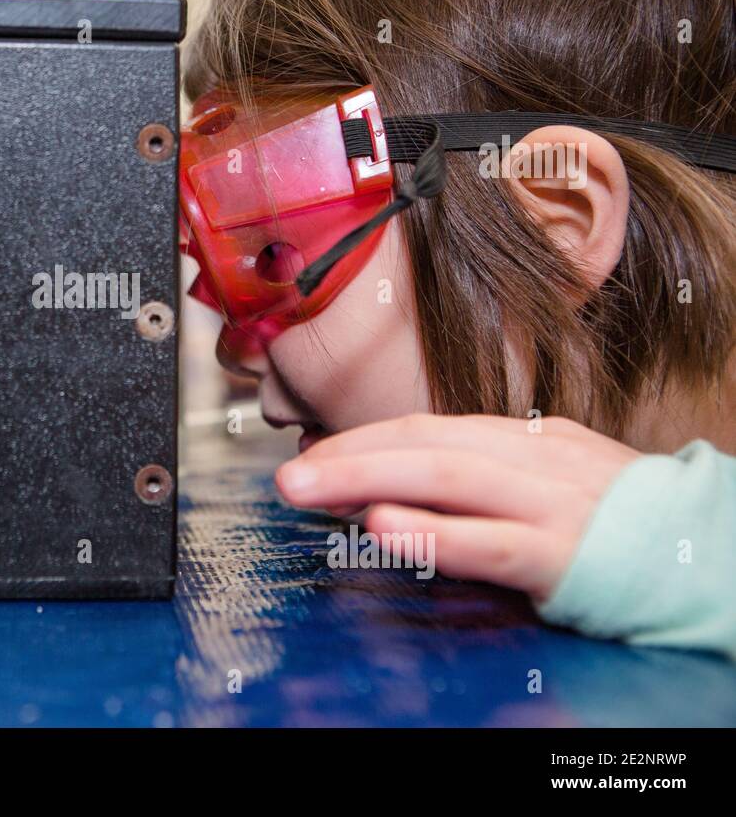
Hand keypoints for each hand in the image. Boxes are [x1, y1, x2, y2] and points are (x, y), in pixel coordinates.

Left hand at [274, 414, 640, 599]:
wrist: (702, 550)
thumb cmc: (607, 519)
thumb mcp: (539, 480)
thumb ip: (470, 481)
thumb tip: (382, 488)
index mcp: (520, 439)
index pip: (425, 428)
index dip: (360, 440)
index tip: (307, 456)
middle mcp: (530, 458)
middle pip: (425, 444)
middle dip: (347, 456)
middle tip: (286, 477)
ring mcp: (549, 501)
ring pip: (448, 478)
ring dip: (367, 478)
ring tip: (309, 487)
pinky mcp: (565, 553)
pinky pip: (491, 541)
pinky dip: (434, 533)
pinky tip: (384, 529)